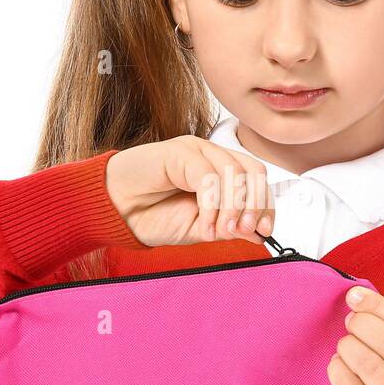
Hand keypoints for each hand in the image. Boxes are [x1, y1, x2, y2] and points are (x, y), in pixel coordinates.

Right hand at [104, 136, 275, 247]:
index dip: (266, 205)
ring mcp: (197, 150)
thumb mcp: (200, 229)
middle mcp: (213, 156)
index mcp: (222, 171)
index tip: (265, 231)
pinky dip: (212, 205)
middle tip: (245, 231)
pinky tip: (205, 224)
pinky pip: (208, 177)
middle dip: (255, 205)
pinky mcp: (180, 152)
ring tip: (220, 232)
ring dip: (232, 208)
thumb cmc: (154, 216)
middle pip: (252, 173)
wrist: (117, 212)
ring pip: (233, 173)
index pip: (257, 181)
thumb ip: (229, 228)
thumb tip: (259, 234)